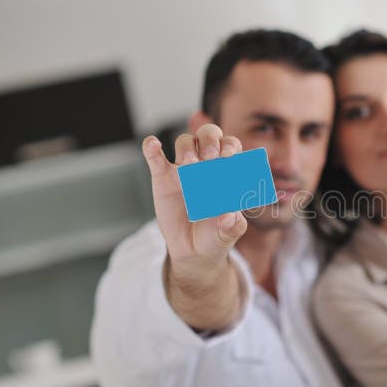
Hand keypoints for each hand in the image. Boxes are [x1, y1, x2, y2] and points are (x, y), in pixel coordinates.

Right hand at [141, 124, 247, 324]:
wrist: (192, 250)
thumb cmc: (216, 235)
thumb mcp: (228, 233)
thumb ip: (233, 225)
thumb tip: (230, 216)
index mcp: (228, 172)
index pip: (231, 147)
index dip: (230, 146)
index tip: (228, 155)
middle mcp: (207, 165)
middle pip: (209, 136)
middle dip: (210, 140)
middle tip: (210, 156)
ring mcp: (184, 169)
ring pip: (185, 142)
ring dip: (187, 146)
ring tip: (189, 163)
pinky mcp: (163, 177)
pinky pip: (156, 158)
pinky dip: (152, 148)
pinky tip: (152, 145)